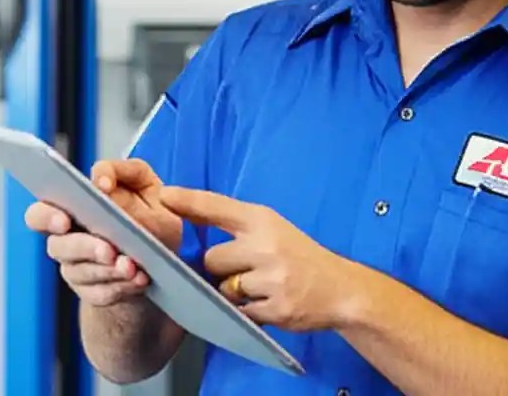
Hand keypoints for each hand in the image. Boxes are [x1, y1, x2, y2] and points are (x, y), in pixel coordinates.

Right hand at [24, 159, 182, 307]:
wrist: (161, 264)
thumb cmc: (150, 216)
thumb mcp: (146, 187)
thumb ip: (123, 174)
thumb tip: (102, 182)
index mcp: (73, 209)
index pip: (40, 212)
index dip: (48, 216)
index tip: (66, 220)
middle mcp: (67, 240)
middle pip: (57, 246)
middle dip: (83, 247)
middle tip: (108, 250)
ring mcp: (78, 268)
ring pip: (82, 272)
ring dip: (108, 269)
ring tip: (132, 266)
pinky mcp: (92, 292)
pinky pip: (100, 293)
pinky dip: (122, 286)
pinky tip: (140, 279)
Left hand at [159, 185, 353, 331]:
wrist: (341, 289)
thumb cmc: (300, 256)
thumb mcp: (272, 229)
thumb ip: (235, 225)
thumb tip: (189, 216)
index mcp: (263, 220)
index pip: (218, 206)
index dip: (189, 201)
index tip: (166, 195)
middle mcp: (266, 245)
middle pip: (212, 258)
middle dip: (222, 268)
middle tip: (248, 269)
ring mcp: (271, 278)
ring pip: (224, 288)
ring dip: (234, 292)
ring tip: (261, 287)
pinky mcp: (275, 308)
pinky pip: (240, 312)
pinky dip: (248, 311)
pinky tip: (269, 302)